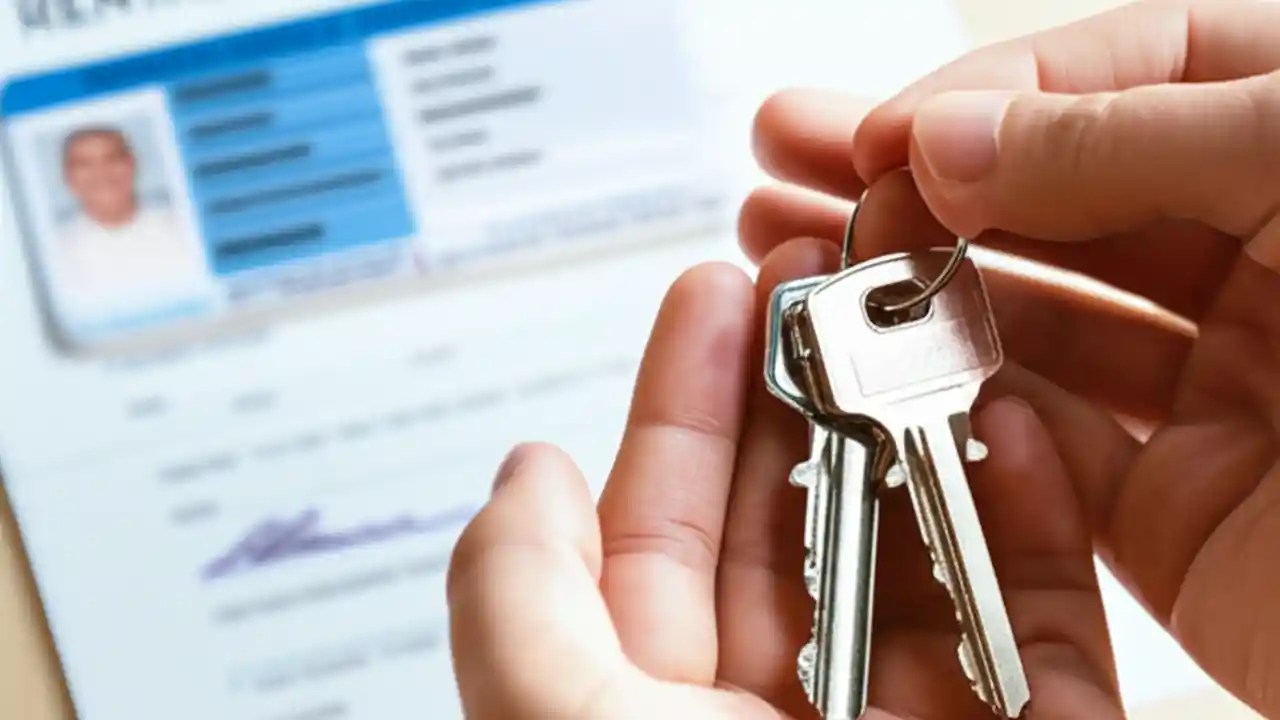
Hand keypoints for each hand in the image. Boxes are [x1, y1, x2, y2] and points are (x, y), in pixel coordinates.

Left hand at [446, 258, 1112, 718]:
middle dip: (800, 388)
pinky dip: (1029, 517)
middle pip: (788, 516)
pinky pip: (1039, 615)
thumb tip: (524, 471)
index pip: (659, 533)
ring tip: (913, 324)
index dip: (682, 402)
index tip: (713, 293)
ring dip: (920, 431)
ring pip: (915, 547)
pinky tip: (1003, 427)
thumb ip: (516, 601)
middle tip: (820, 275)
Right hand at [744, 0, 1279, 715]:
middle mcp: (1266, 259)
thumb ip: (1138, 139)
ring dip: (909, 292)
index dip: (987, 98)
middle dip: (908, 179)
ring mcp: (1220, 389)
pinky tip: (886, 373)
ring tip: (792, 261)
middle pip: (1045, 197)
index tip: (879, 132)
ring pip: (1026, 322)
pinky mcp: (1184, 513)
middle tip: (789, 163)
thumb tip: (957, 135)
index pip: (1118, 81)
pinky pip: (1044, 450)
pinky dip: (959, 412)